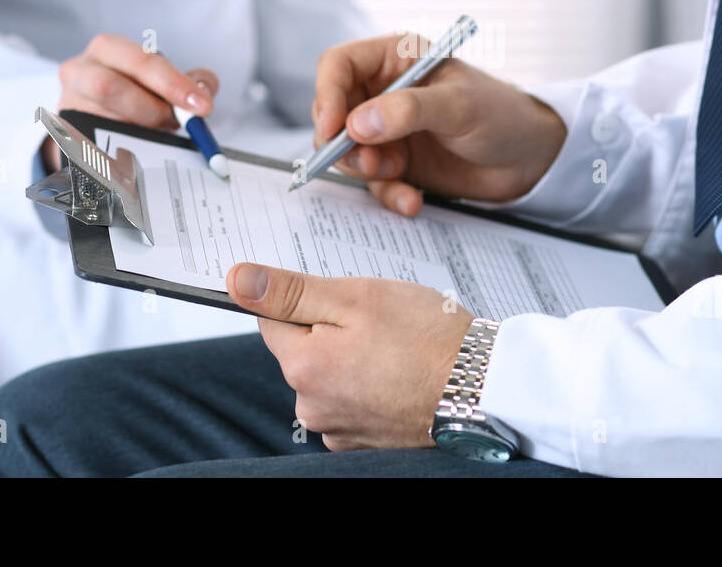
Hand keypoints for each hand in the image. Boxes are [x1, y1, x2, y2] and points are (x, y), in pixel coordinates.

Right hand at [43, 34, 218, 170]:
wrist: (95, 118)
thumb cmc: (137, 95)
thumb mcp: (165, 83)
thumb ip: (193, 82)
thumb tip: (204, 90)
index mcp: (108, 49)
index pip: (142, 60)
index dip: (174, 84)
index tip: (202, 106)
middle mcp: (79, 70)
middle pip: (110, 87)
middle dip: (151, 109)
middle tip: (174, 124)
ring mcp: (65, 102)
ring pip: (98, 118)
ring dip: (135, 130)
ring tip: (155, 134)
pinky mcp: (62, 133)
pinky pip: (89, 145)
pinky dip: (117, 151)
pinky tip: (136, 152)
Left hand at [228, 262, 472, 450]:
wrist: (484, 388)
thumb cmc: (428, 338)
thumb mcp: (357, 296)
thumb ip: (292, 290)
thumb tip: (237, 280)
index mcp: (303, 366)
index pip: (274, 319)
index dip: (308, 300)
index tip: (344, 299)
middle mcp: (312, 406)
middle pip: (304, 349)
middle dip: (333, 329)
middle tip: (380, 321)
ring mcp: (339, 429)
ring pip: (330, 375)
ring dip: (353, 358)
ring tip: (398, 349)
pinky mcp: (364, 442)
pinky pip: (353, 400)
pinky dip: (372, 385)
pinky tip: (401, 374)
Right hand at [311, 33, 566, 214]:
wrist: (530, 159)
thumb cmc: (502, 114)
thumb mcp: (458, 106)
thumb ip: (408, 111)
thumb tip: (357, 124)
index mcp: (395, 58)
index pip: (339, 65)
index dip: (327, 93)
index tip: (332, 129)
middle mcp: (384, 91)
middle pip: (333, 111)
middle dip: (343, 142)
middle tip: (369, 162)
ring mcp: (388, 129)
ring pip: (347, 151)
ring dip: (365, 170)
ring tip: (397, 176)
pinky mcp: (397, 163)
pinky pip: (372, 181)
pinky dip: (388, 194)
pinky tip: (412, 201)